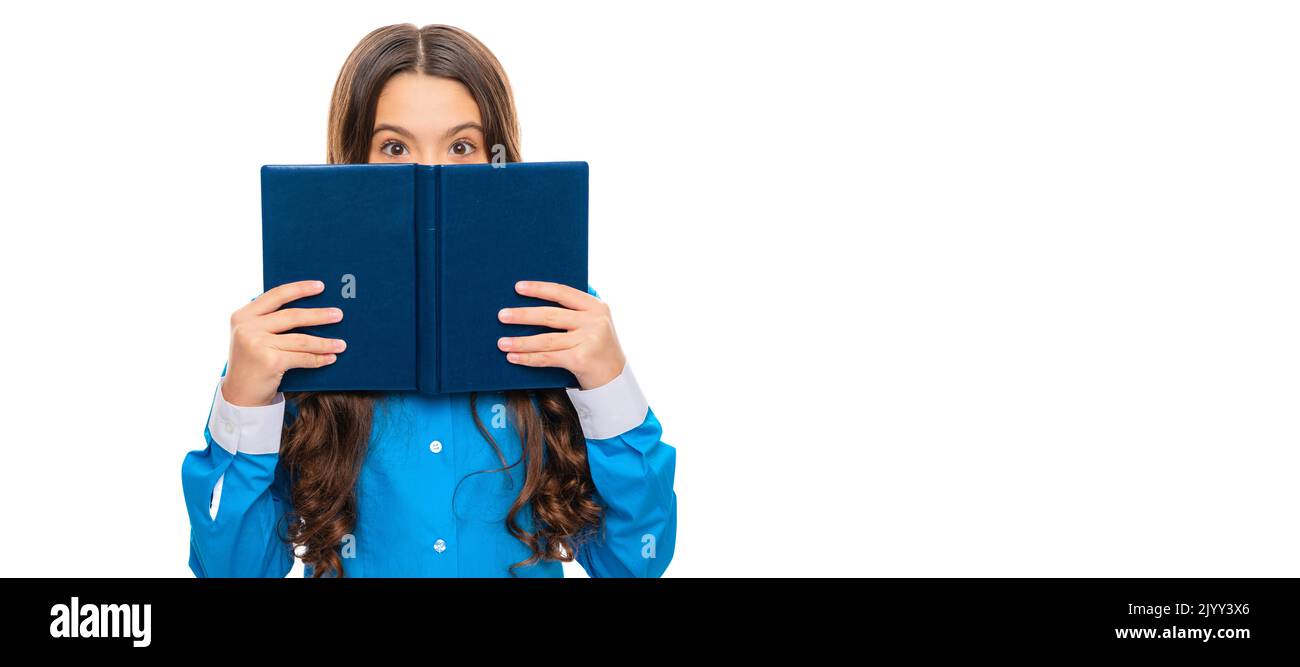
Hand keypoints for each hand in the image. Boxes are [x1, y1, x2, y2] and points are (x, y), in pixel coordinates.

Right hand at [223, 280, 347, 405]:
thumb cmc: (252, 362)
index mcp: (243, 315)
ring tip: (342, 343)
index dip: (300, 289)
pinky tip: (331, 358)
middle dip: (319, 315)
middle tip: (339, 314)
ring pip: (301, 339)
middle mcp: (247, 327)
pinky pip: (302, 357)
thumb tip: (309, 306)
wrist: (240, 394)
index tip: (321, 286)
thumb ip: (269, 320)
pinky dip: (319, 358)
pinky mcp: (269, 361)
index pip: (276, 295)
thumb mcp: (252, 336)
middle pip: (292, 316)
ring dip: (325, 342)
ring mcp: (256, 344)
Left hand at [497, 281, 626, 389]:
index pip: (563, 292)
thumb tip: (531, 305)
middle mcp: (594, 321)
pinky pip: (548, 357)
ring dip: (520, 341)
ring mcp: (589, 340)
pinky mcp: (581, 359)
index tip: (517, 287)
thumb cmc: (596, 347)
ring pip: (546, 339)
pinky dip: (528, 358)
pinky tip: (513, 357)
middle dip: (523, 315)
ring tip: (501, 342)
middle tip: (501, 315)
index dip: (539, 289)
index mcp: (596, 306)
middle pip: (551, 316)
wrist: (615, 377)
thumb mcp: (592, 323)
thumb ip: (572, 312)